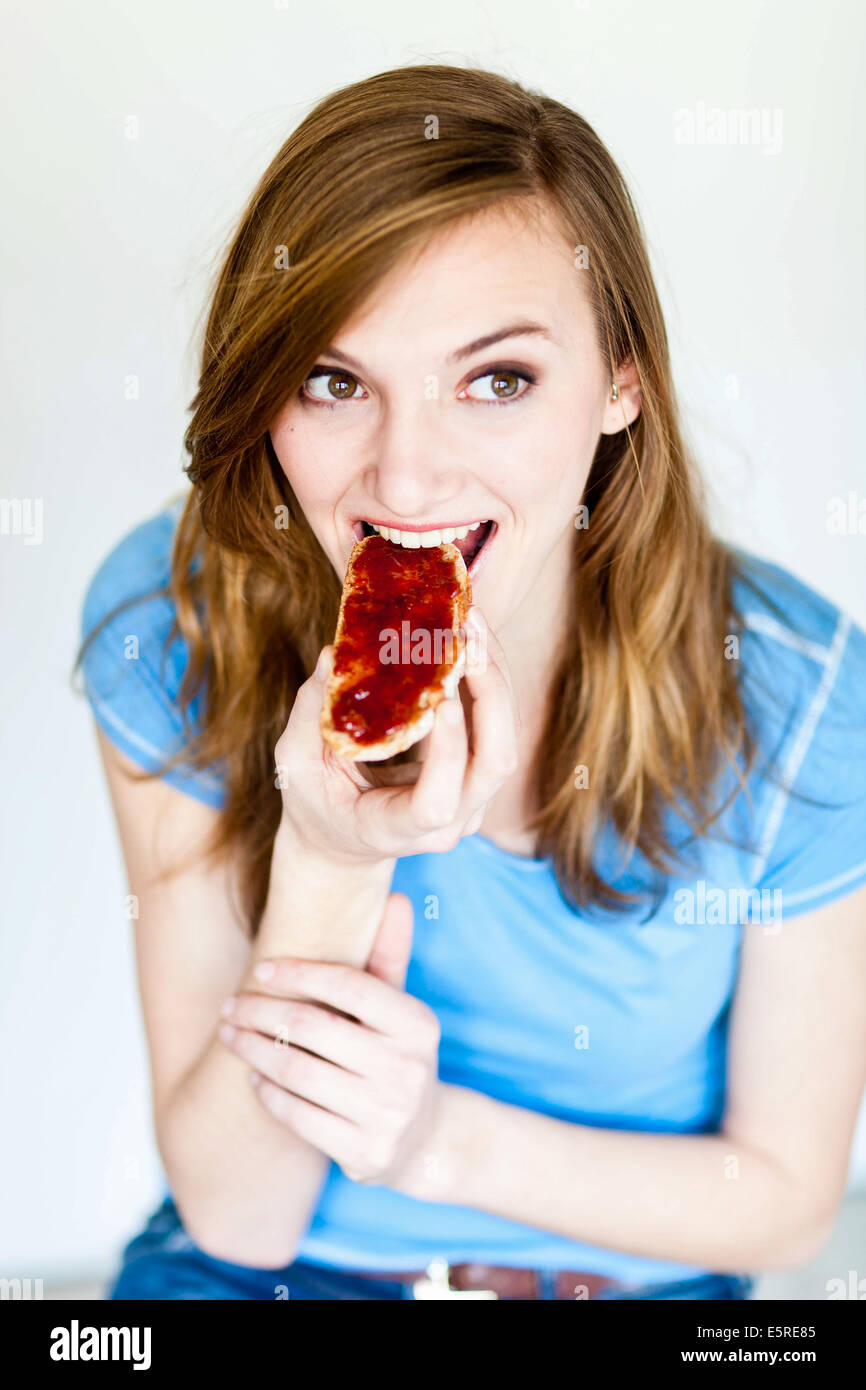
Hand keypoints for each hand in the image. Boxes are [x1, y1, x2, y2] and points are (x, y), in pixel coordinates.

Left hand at [217, 893, 441, 1185]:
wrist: (423, 1138)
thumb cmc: (397, 1056)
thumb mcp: (400, 1010)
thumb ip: (390, 955)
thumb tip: (397, 896)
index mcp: (417, 1023)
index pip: (350, 985)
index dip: (300, 972)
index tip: (261, 967)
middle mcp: (407, 1068)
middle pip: (313, 1027)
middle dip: (261, 1011)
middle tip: (229, 1004)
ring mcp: (387, 1114)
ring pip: (297, 1072)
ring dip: (253, 1049)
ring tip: (229, 1034)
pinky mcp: (365, 1154)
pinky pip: (298, 1115)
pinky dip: (269, 1092)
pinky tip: (254, 1076)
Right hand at [274, 605, 519, 865]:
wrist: (344, 839)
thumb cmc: (315, 804)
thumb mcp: (298, 765)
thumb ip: (310, 715)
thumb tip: (333, 657)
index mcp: (399, 828)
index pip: (437, 802)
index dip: (447, 753)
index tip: (444, 701)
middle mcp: (449, 820)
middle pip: (494, 764)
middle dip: (491, 696)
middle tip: (468, 638)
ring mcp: (471, 799)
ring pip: (505, 740)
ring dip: (496, 677)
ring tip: (472, 623)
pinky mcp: (478, 772)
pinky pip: (498, 726)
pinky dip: (490, 678)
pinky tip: (472, 636)